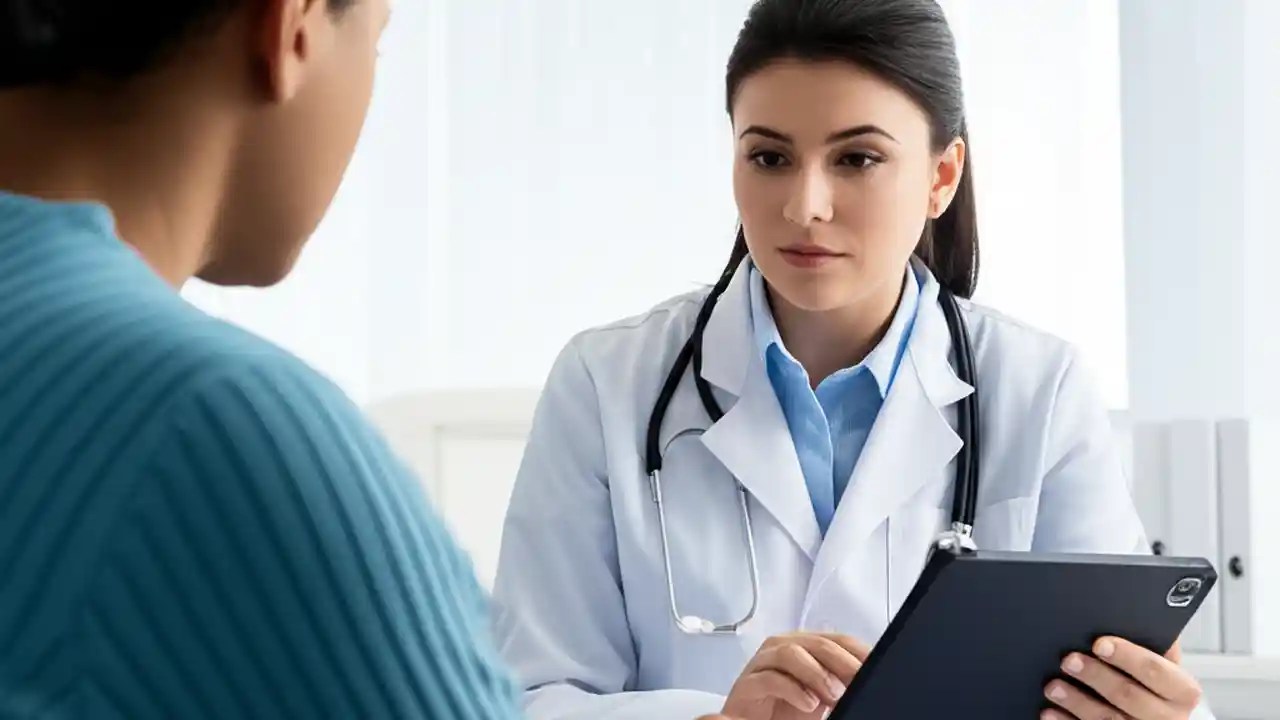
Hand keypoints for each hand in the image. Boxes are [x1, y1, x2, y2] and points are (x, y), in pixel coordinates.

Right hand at [721, 632, 869, 719]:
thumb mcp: (822, 695)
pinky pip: (769, 678)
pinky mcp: (747, 683)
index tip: (877, 667)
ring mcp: (763, 663)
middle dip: (841, 663)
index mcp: (806, 645)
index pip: (839, 640)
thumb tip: (868, 679)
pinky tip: (808, 703)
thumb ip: (839, 682)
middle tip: (857, 682)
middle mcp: (783, 647)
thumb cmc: (788, 709)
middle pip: (817, 643)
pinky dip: (792, 690)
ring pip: (790, 653)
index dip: (859, 652)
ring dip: (816, 674)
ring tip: (833, 696)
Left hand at [1042, 638, 1201, 719]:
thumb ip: (1151, 640)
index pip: (1155, 670)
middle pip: (1129, 696)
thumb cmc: (1153, 681)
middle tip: (1068, 660)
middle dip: (1096, 676)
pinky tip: (1050, 712)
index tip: (1099, 643)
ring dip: (1077, 702)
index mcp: (1182, 691)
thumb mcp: (1161, 661)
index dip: (1126, 656)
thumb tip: (1132, 610)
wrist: (1158, 716)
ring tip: (1053, 686)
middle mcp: (1168, 717)